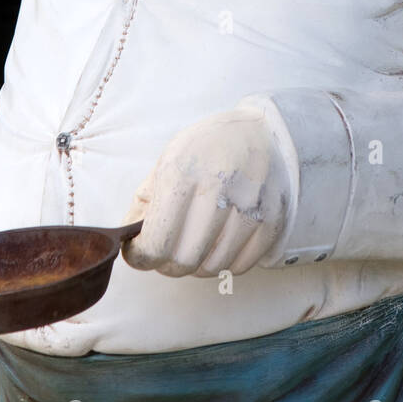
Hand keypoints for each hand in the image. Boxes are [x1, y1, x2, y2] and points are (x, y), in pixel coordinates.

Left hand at [122, 109, 291, 277]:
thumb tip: (129, 241)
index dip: (141, 257)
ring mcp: (249, 206)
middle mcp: (218, 189)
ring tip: (195, 243)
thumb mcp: (166, 162)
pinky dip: (226, 262)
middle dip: (167, 264)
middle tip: (167, 252)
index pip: (156, 244)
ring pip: (213, 268)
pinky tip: (220, 242)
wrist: (260, 133)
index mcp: (182, 173)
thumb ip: (143, 204)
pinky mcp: (273, 219)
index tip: (139, 253)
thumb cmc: (206, 149)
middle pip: (184, 262)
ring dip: (198, 264)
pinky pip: (241, 266)